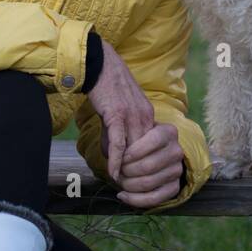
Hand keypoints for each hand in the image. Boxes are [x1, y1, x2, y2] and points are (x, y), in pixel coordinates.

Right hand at [87, 38, 155, 182]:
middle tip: (130, 186)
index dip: (144, 164)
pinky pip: (120, 143)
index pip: (151, 147)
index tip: (137, 178)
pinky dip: (118, 160)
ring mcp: (132, 116)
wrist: (100, 64)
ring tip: (121, 182)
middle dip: (138, 171)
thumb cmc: (108, 86)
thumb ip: (119, 133)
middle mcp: (145, 116)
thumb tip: (114, 157)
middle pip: (145, 152)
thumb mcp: (120, 110)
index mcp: (148, 115)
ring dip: (127, 169)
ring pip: (134, 150)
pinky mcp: (117, 115)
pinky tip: (114, 172)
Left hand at [116, 123, 183, 207]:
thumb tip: (116, 158)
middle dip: (126, 171)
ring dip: (127, 185)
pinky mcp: (175, 187)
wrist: (155, 151)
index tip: (119, 157)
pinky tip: (122, 195)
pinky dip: (134, 200)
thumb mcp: (134, 132)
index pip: (152, 142)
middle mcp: (177, 151)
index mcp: (169, 132)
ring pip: (148, 183)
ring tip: (118, 180)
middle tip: (116, 170)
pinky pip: (154, 199)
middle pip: (148, 166)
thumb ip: (126, 139)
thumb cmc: (139, 140)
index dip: (132, 152)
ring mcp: (177, 171)